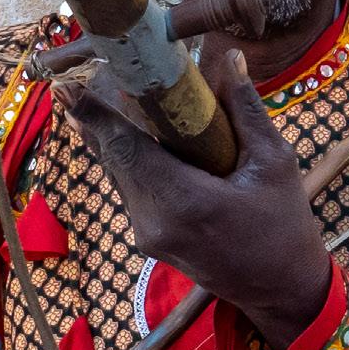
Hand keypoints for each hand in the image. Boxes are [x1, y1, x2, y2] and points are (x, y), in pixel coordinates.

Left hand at [56, 49, 333, 349]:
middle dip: (99, 118)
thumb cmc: (284, 226)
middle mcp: (154, 221)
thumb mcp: (274, 163)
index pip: (125, 148)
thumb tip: (229, 60)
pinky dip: (128, 160)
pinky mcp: (148, 239)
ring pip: (118, 174)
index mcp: (184, 201)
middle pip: (114, 158)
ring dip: (112, 138)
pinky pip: (130, 189)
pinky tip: (132, 134)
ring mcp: (147, 234)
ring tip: (104, 96)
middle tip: (88, 76)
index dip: (94, 115)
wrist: (281, 289)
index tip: (63, 88)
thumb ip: (246, 110)